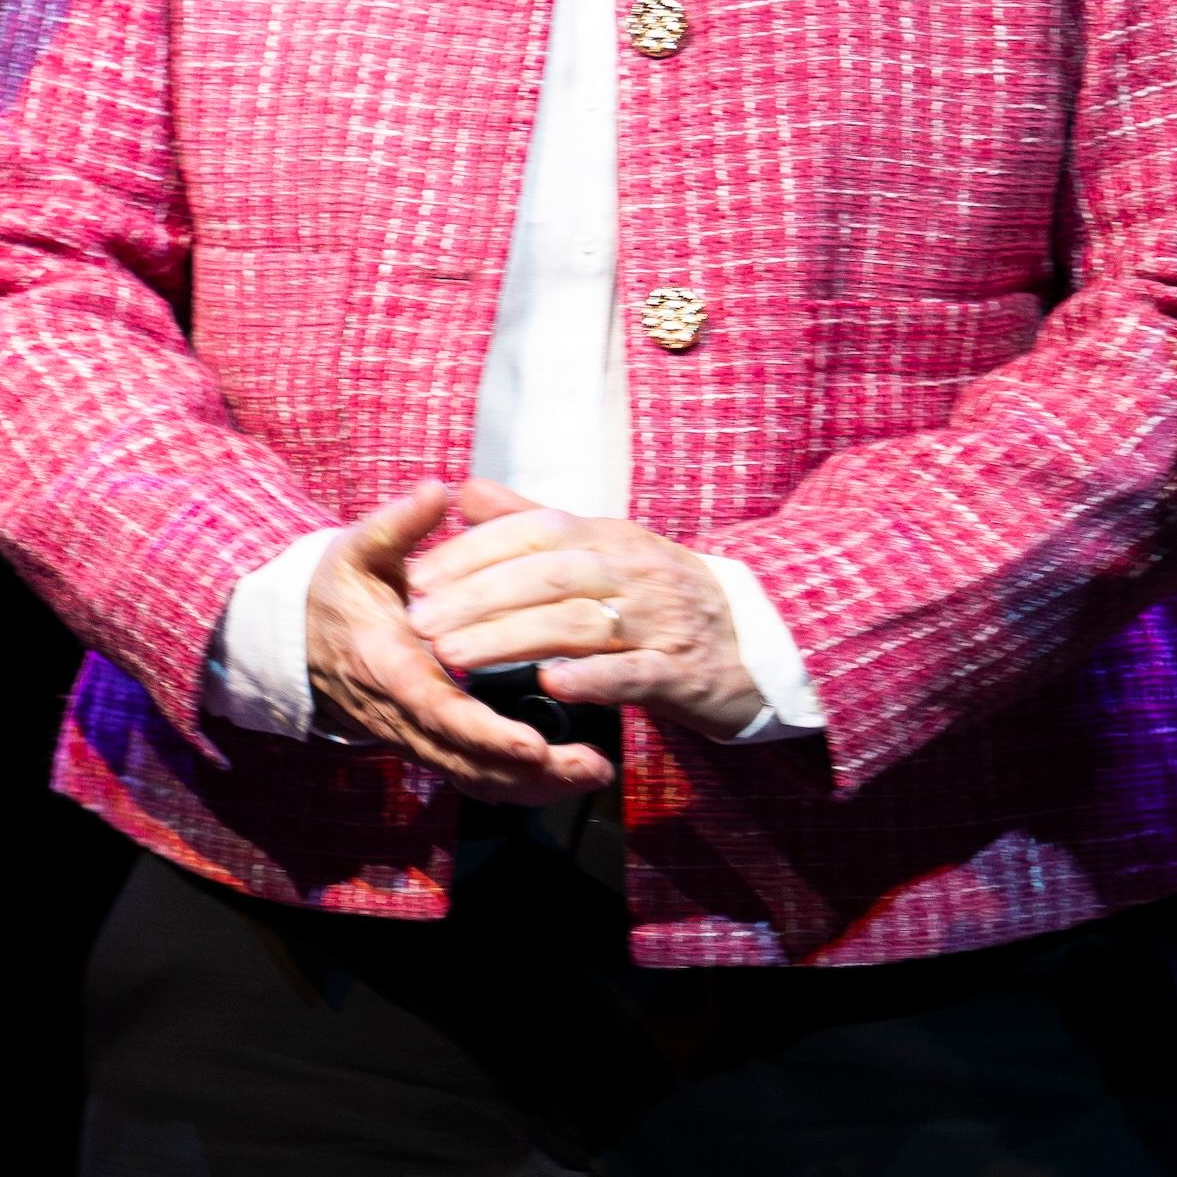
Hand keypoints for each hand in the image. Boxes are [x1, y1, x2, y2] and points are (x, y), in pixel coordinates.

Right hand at [305, 484, 608, 802]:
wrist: (299, 640)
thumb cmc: (337, 591)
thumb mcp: (357, 550)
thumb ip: (397, 525)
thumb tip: (436, 492)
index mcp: (389, 668)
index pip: (441, 710)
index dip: (487, 733)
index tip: (534, 744)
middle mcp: (404, 715)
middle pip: (469, 761)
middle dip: (531, 773)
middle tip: (592, 767)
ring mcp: (417, 738)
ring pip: (476, 778)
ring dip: (535, 785)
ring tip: (593, 773)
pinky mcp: (429, 745)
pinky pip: (474, 777)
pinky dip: (520, 785)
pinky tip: (565, 776)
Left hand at [403, 480, 758, 740]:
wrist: (757, 638)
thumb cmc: (661, 594)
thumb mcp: (603, 546)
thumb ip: (531, 521)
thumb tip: (464, 491)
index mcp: (609, 536)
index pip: (535, 531)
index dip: (473, 552)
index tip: (419, 577)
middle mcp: (632, 570)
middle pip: (548, 573)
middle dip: (478, 595)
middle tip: (422, 621)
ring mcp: (659, 620)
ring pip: (580, 622)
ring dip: (512, 638)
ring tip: (457, 655)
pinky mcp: (680, 671)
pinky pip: (634, 671)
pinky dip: (592, 677)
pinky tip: (550, 685)